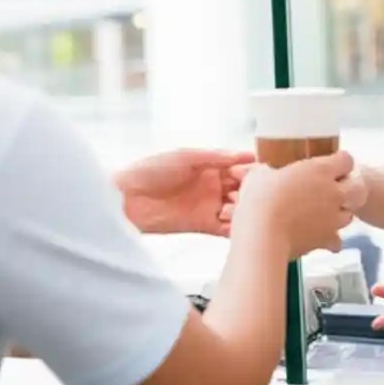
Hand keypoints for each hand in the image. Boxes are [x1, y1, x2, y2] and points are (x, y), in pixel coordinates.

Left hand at [115, 148, 253, 235]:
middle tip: (255, 194)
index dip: (250, 171)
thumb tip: (244, 155)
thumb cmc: (150, 170)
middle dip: (251, 192)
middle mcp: (213, 186)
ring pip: (237, 210)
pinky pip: (225, 229)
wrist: (125, 198)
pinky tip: (242, 227)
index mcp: (210, 166)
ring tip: (243, 209)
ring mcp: (209, 206)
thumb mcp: (185, 156)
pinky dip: (236, 229)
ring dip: (244, 210)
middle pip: (243, 190)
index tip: (258, 174)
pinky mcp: (203, 225)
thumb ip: (215, 157)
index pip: (240, 168)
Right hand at [230, 151, 357, 258]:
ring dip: (340, 213)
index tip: (330, 164)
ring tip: (324, 213)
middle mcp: (333, 193)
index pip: (346, 160)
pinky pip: (337, 241)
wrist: (262, 235)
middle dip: (351, 188)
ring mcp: (333, 218)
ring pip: (350, 215)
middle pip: (358, 188)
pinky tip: (318, 237)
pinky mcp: (326, 239)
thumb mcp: (259, 176)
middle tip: (335, 189)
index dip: (340, 161)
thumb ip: (268, 171)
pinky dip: (330, 239)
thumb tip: (263, 171)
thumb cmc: (260, 199)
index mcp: (320, 170)